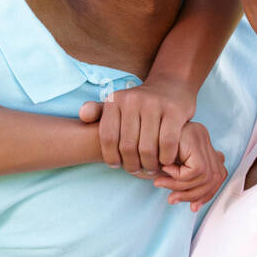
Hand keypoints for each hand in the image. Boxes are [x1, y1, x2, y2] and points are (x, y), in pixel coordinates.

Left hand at [79, 79, 196, 174]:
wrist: (171, 86)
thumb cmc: (139, 103)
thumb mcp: (117, 104)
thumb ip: (97, 111)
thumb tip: (82, 116)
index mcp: (115, 101)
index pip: (107, 137)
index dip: (110, 156)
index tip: (116, 165)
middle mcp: (133, 100)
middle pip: (127, 146)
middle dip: (131, 164)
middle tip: (135, 170)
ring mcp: (154, 105)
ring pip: (147, 148)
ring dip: (148, 165)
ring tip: (149, 169)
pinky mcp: (174, 111)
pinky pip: (167, 143)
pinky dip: (165, 157)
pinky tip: (164, 161)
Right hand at [153, 121, 226, 211]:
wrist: (132, 134)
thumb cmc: (144, 152)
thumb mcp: (166, 168)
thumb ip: (183, 180)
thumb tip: (196, 203)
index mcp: (201, 142)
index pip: (218, 174)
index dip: (207, 194)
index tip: (192, 207)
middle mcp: (203, 137)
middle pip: (215, 177)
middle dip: (194, 194)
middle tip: (173, 199)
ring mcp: (200, 136)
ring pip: (206, 176)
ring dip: (181, 186)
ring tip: (161, 183)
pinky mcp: (194, 139)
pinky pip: (196, 170)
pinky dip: (179, 177)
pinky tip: (164, 169)